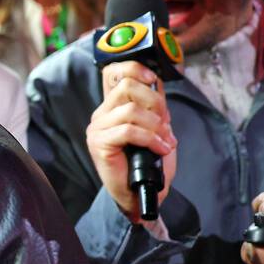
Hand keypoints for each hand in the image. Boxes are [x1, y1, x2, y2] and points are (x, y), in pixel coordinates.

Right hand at [86, 61, 177, 221]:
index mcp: (113, 107)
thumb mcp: (157, 127)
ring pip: (130, 109)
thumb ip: (154, 106)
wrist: (141, 194)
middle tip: (165, 122)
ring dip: (155, 125)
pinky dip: (151, 138)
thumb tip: (158, 85)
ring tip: (164, 140)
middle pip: (126, 86)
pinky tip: (160, 148)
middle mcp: (102, 114)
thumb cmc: (147, 163)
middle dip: (154, 102)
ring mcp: (98, 129)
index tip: (153, 80)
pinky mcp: (100, 144)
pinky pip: (128, 130)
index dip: (134, 69)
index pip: (114, 72)